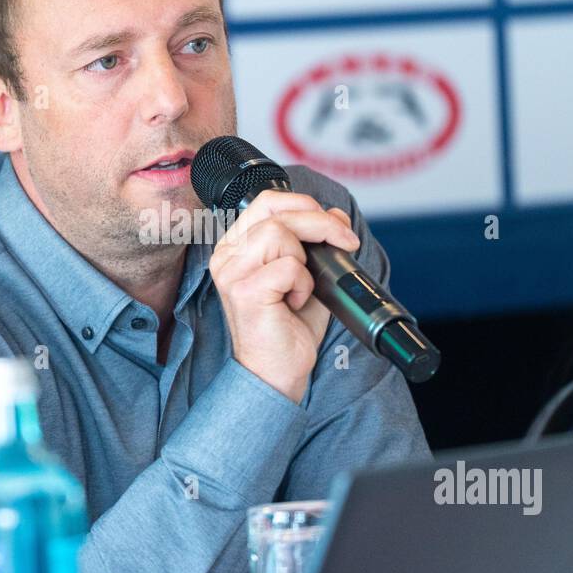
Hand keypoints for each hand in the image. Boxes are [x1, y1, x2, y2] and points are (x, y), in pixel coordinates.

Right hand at [209, 190, 358, 402]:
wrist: (276, 371)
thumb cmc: (288, 327)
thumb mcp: (308, 275)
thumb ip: (317, 243)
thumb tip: (336, 214)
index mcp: (236, 246)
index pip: (267, 201)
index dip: (305, 204)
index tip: (335, 225)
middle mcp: (226, 255)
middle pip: (276, 211)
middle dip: (320, 223)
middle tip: (346, 243)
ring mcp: (231, 272)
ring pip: (280, 234)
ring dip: (306, 260)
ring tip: (302, 287)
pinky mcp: (243, 291)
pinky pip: (288, 267)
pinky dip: (303, 283)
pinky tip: (295, 302)